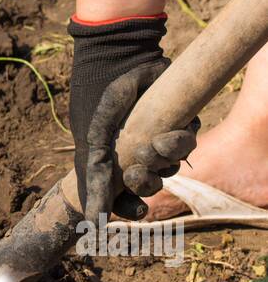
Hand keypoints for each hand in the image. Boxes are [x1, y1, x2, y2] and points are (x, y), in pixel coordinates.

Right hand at [68, 16, 198, 222]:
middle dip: (147, 184)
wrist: (116, 61)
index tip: (136, 211)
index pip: (125, 195)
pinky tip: (166, 134)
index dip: (131, 207)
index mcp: (113, 158)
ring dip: (163, 164)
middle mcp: (136, 150)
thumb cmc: (98, 102)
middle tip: (136, 172)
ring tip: (151, 146)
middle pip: (151, 184)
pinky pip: (188, 143)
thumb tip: (94, 221)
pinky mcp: (180, 120)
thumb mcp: (92, 143)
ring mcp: (158, 135)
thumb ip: (95, 182)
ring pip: (172, 166)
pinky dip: (179, 143)